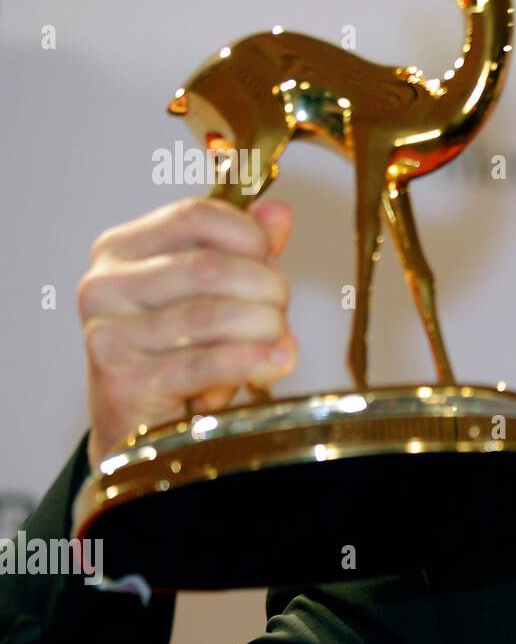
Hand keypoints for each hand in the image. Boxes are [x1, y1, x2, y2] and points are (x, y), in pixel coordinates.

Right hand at [77, 196, 296, 472]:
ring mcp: (109, 335)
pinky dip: (251, 361)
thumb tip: (277, 214)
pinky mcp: (125, 381)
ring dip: (264, 328)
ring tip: (280, 342)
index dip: (249, 235)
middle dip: (266, 290)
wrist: (139, 429)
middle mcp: (105, 286)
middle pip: (210, 267)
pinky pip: (205, 362)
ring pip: (212, 315)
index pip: (195, 217)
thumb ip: (244, 252)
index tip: (270, 260)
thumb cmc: (174, 355)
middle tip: (281, 312)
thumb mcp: (211, 296)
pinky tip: (275, 362)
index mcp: (121, 251)